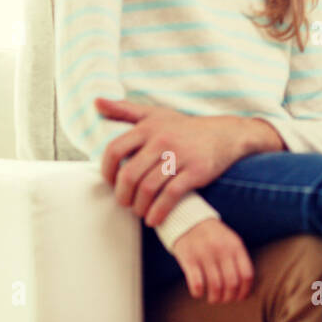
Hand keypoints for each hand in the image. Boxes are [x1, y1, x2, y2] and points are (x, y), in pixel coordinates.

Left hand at [97, 98, 285, 227]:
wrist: (226, 134)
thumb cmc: (184, 127)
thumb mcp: (155, 114)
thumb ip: (125, 109)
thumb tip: (96, 102)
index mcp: (148, 127)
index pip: (114, 150)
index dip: (107, 171)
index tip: (110, 182)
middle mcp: (162, 140)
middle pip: (129, 174)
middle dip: (122, 195)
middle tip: (125, 203)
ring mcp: (180, 156)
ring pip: (148, 188)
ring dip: (139, 206)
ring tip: (140, 211)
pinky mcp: (196, 171)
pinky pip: (170, 196)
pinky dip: (158, 212)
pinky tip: (154, 219)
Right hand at [172, 218, 255, 303]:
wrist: (189, 220)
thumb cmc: (214, 236)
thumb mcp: (231, 241)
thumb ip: (239, 260)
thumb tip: (245, 288)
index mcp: (236, 246)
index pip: (246, 275)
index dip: (245, 291)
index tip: (239, 298)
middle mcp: (222, 250)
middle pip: (232, 284)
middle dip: (229, 298)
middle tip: (224, 300)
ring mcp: (205, 254)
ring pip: (215, 287)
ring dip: (215, 298)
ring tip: (213, 299)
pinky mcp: (189, 259)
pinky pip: (197, 284)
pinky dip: (199, 293)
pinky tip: (198, 292)